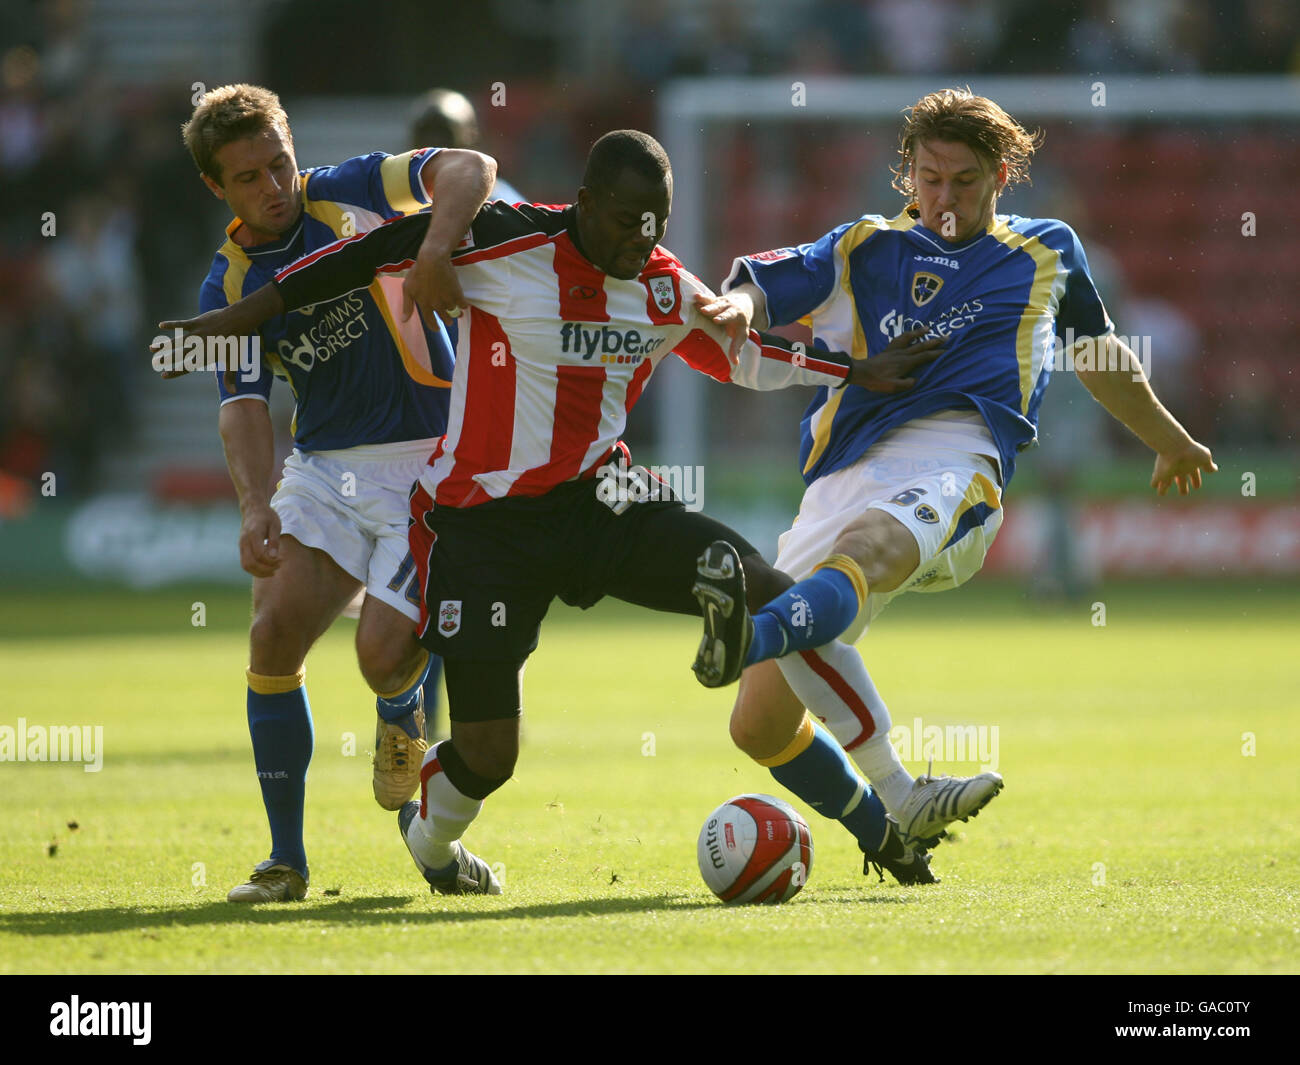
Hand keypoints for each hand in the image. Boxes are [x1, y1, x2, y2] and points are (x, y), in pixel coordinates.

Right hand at [155, 284, 282, 387]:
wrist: (238, 321)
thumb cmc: (236, 343)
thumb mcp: (233, 361)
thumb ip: (229, 377)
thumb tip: (234, 393)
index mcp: (206, 356)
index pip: (187, 366)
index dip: (175, 371)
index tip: (164, 375)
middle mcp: (199, 346)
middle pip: (179, 354)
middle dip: (166, 359)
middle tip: (154, 364)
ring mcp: (197, 334)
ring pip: (177, 340)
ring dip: (164, 344)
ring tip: (151, 348)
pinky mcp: (197, 322)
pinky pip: (181, 324)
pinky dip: (171, 324)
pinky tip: (160, 325)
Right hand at [238, 503, 281, 577]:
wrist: (253, 509)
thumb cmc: (267, 517)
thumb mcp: (275, 525)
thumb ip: (274, 541)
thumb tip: (274, 557)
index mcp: (253, 534)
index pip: (259, 555)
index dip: (271, 561)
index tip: (281, 559)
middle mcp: (244, 541)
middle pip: (250, 563)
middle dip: (265, 570)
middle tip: (278, 567)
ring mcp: (241, 545)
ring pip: (245, 566)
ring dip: (259, 572)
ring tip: (273, 571)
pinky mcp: (241, 548)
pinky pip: (245, 563)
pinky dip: (255, 569)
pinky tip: (266, 568)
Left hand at [402, 242, 466, 326]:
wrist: (433, 260)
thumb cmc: (418, 272)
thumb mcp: (408, 288)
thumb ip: (407, 306)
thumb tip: (404, 320)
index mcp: (424, 305)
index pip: (430, 321)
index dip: (434, 327)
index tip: (438, 329)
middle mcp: (436, 305)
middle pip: (444, 318)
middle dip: (447, 320)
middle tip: (449, 320)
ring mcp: (447, 300)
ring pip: (453, 310)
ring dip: (454, 311)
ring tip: (455, 308)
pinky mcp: (457, 294)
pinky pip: (463, 305)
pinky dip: (463, 305)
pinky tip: (462, 303)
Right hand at [693, 291, 752, 360]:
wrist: (743, 303)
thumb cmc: (741, 323)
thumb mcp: (742, 335)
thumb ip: (736, 347)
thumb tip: (735, 363)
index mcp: (735, 314)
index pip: (728, 316)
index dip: (722, 318)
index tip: (716, 320)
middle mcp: (727, 306)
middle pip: (718, 307)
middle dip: (711, 309)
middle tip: (704, 310)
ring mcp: (718, 302)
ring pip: (710, 300)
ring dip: (703, 300)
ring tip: (695, 298)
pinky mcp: (712, 300)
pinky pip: (705, 298)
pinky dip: (698, 297)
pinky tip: (690, 296)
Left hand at [847, 328, 944, 392]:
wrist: (861, 372)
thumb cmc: (877, 381)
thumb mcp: (893, 387)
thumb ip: (907, 384)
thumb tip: (916, 379)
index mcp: (906, 363)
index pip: (925, 357)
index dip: (936, 354)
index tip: (947, 351)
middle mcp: (902, 353)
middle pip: (921, 345)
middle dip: (934, 341)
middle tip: (946, 337)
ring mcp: (895, 349)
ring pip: (910, 338)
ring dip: (920, 332)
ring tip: (928, 328)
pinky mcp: (888, 349)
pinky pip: (899, 339)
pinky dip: (906, 335)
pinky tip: (908, 334)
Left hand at [1151, 439, 1216, 495]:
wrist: (1175, 447)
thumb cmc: (1191, 452)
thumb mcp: (1205, 457)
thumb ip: (1209, 465)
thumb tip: (1214, 469)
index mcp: (1191, 466)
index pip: (1195, 475)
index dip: (1196, 481)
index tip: (1196, 486)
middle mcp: (1179, 469)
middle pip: (1181, 481)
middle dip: (1182, 487)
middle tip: (1183, 492)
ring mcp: (1169, 472)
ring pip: (1165, 483)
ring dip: (1163, 489)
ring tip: (1161, 493)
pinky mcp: (1159, 474)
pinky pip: (1155, 482)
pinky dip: (1155, 485)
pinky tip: (1155, 485)